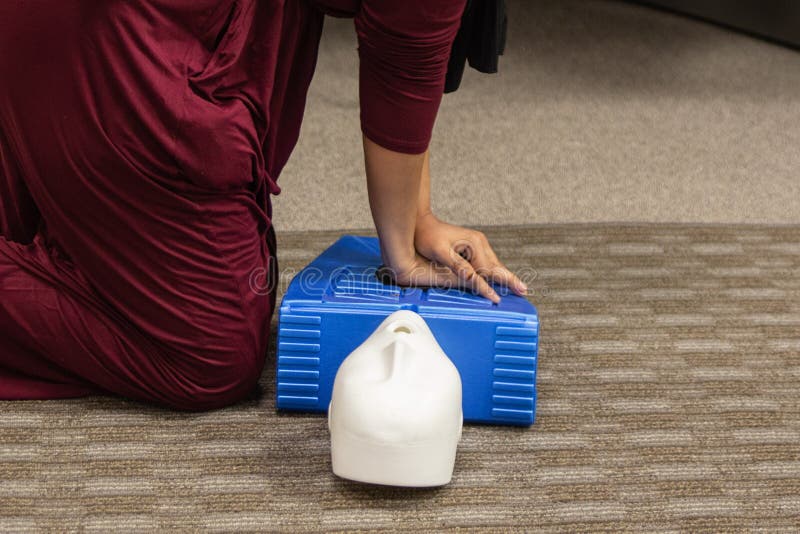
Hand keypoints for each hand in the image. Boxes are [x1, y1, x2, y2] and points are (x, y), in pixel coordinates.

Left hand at [380, 212, 526, 302]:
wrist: (420, 223)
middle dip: (510, 279)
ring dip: (504, 276)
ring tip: (518, 286)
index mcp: (475, 244)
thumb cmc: (428, 237)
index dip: (499, 283)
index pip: (489, 269)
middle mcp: (479, 243)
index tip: (505, 296)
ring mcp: (477, 244)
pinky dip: (494, 271)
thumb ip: (458, 266)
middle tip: (524, 291)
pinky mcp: (472, 247)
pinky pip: (486, 262)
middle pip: (496, 266)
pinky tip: (498, 277)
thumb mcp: (441, 252)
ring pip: (493, 264)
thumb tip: (472, 277)